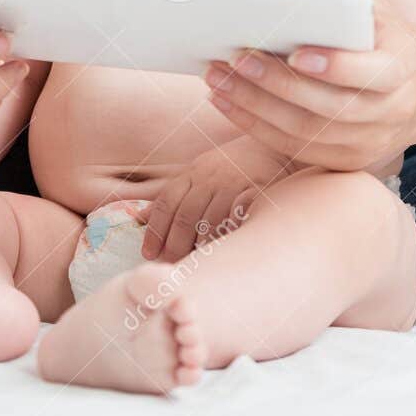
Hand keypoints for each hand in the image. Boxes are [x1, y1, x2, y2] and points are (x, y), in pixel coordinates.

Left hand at [139, 138, 296, 262]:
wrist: (277, 148)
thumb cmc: (233, 167)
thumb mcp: (200, 174)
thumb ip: (174, 196)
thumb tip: (138, 218)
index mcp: (194, 172)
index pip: (167, 201)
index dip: (155, 230)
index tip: (148, 254)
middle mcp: (212, 176)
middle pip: (186, 214)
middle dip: (175, 244)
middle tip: (171, 268)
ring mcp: (235, 182)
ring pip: (211, 219)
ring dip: (200, 245)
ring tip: (194, 266)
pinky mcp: (258, 190)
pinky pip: (239, 216)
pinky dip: (229, 234)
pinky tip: (224, 251)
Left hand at [202, 0, 415, 171]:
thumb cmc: (384, 36)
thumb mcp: (371, 3)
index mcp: (403, 66)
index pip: (372, 72)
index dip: (335, 66)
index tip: (296, 52)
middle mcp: (390, 111)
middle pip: (328, 106)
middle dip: (276, 83)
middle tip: (234, 59)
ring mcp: (368, 142)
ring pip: (305, 133)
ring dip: (254, 106)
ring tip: (217, 79)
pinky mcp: (346, 161)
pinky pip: (295, 149)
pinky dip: (255, 126)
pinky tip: (227, 102)